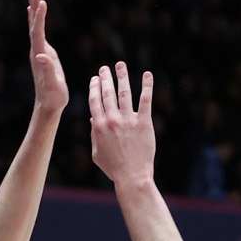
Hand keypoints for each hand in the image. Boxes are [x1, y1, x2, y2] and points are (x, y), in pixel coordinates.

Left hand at [26, 0, 68, 117]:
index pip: (38, 32)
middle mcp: (37, 51)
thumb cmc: (53, 95)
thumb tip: (40, 56)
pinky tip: (36, 16)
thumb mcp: (53, 83)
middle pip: (34, 26)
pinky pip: (39, 34)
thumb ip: (48, 70)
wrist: (48, 104)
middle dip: (34, 8)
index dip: (39, 17)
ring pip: (35, 28)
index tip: (42, 1)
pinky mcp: (43, 54)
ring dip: (34, 12)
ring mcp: (39, 52)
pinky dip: (37, 22)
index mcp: (39, 55)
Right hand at [89, 62, 155, 185]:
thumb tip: (93, 118)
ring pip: (124, 93)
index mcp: (98, 126)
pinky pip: (145, 100)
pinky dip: (147, 86)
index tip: (95, 78)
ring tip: (120, 65)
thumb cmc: (114, 167)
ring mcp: (128, 120)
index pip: (94, 101)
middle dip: (105, 78)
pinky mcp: (144, 123)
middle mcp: (112, 120)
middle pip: (107, 93)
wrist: (132, 175)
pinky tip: (147, 75)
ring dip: (122, 77)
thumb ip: (94, 134)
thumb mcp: (96, 153)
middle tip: (104, 68)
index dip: (94, 87)